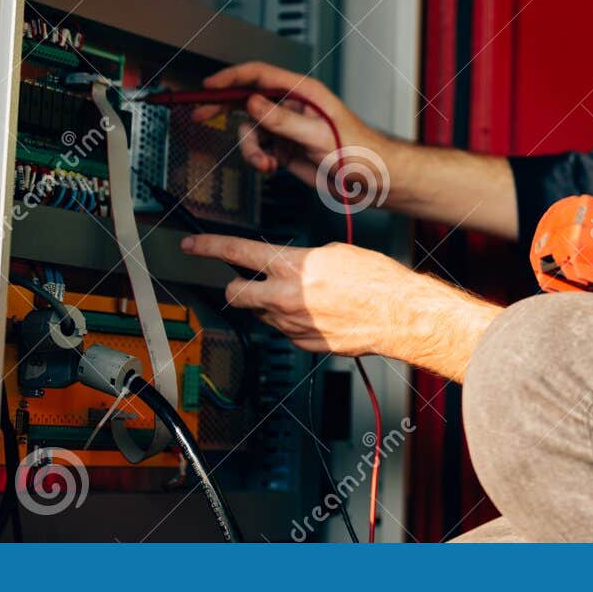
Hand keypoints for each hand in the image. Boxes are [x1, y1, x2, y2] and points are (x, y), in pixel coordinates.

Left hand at [180, 234, 502, 380]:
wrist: (400, 313)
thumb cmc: (377, 280)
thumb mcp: (334, 252)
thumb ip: (302, 259)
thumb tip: (287, 264)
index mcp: (293, 266)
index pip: (237, 253)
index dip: (209, 248)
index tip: (192, 246)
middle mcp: (287, 297)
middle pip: (237, 294)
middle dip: (236, 288)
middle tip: (242, 282)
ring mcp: (294, 325)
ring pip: (262, 315)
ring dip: (270, 305)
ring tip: (300, 297)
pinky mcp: (306, 345)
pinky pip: (287, 332)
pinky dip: (293, 323)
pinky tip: (316, 314)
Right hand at [191, 61, 384, 191]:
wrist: (370, 180)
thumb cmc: (359, 150)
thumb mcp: (317, 135)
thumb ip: (282, 120)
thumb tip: (253, 104)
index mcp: (303, 92)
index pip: (260, 76)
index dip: (231, 77)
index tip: (208, 85)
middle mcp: (292, 106)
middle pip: (246, 98)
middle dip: (223, 108)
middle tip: (200, 114)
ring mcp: (287, 127)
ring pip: (250, 131)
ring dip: (250, 149)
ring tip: (264, 163)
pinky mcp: (285, 148)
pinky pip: (258, 149)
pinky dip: (257, 159)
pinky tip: (269, 168)